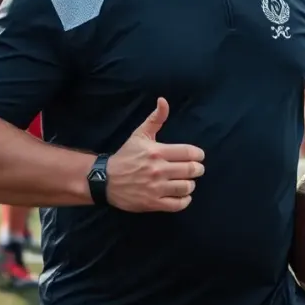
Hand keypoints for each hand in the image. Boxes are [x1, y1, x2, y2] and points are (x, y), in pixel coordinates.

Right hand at [106, 98, 205, 212]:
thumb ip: (155, 118)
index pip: (189, 153)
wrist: (105, 180)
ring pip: (186, 187)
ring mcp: (156, 188)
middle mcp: (158, 170)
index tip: (198, 156)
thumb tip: (163, 100)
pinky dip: (185, 200)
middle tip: (195, 169)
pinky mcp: (153, 203)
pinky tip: (183, 195)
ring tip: (187, 181)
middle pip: (191, 170)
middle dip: (197, 169)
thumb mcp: (139, 134)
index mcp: (157, 151)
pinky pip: (178, 204)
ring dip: (191, 184)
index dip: (198, 155)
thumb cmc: (126, 156)